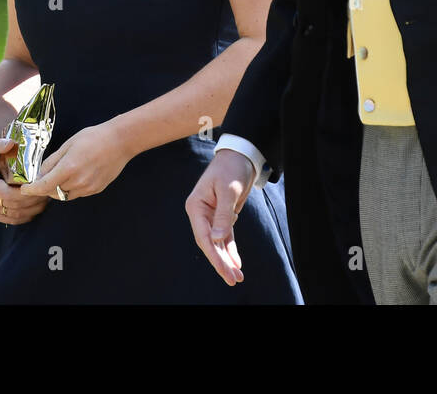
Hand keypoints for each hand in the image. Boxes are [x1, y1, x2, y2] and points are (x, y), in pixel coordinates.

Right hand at [0, 136, 49, 224]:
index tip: (39, 187)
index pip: (8, 195)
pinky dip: (24, 217)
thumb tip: (11, 143)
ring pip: (14, 216)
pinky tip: (35, 209)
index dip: (25, 194)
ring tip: (45, 200)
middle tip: (48, 193)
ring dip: (32, 210)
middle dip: (33, 202)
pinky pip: (9, 219)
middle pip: (14, 207)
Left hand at [19, 122, 132, 201]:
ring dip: (59, 188)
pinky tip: (76, 175)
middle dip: (45, 187)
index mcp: (68, 168)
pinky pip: (78, 193)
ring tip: (62, 174)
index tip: (24, 189)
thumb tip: (40, 173)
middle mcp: (78, 182)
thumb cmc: (93, 137)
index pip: (44, 186)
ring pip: (65, 195)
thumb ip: (53, 160)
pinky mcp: (96, 189)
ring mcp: (88, 188)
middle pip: (53, 192)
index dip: (32, 189)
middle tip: (44, 177)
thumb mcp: (69, 144)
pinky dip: (72, 188)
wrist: (120, 141)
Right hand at [185, 150, 255, 285]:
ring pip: (218, 243)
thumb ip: (223, 215)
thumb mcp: (228, 191)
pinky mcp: (222, 217)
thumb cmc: (231, 168)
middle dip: (221, 262)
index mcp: (196, 206)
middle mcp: (200, 213)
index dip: (214, 255)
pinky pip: (226, 237)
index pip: (204, 236)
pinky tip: (236, 263)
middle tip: (233, 279)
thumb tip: (217, 240)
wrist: (240, 156)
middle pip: (209, 243)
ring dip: (227, 259)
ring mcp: (211, 216)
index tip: (225, 270)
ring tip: (237, 277)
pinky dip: (231, 250)